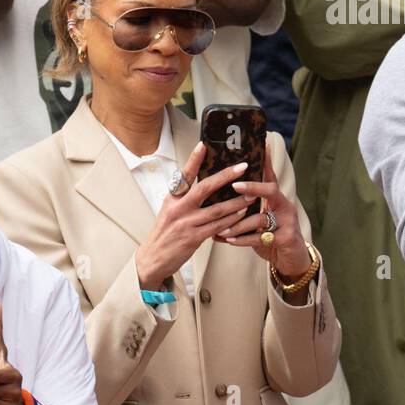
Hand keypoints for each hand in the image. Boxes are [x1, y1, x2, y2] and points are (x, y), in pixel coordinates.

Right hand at [134, 142, 273, 290]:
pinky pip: (216, 227)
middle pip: (205, 188)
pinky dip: (230, 220)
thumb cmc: (164, 235)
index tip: (203, 145)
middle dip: (226, 176)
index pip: (184, 175)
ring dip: (236, 202)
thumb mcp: (169, 212)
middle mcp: (179, 208)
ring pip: (216, 210)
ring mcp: (186, 223)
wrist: (153, 259)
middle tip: (243, 167)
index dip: (193, 160)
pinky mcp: (193, 238)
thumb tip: (204, 187)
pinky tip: (241, 215)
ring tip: (251, 194)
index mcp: (172, 198)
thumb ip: (184, 199)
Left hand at [215, 144, 310, 278]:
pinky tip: (229, 240)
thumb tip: (216, 207)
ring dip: (239, 223)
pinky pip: (261, 237)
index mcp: (277, 199)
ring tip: (222, 227)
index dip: (265, 162)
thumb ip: (243, 213)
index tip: (261, 146)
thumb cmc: (271, 239)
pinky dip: (243, 239)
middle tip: (235, 185)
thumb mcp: (258, 223)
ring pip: (261, 218)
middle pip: (270, 190)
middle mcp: (284, 206)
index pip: (270, 177)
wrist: (291, 260)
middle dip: (252, 187)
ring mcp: (287, 221)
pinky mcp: (286, 238)